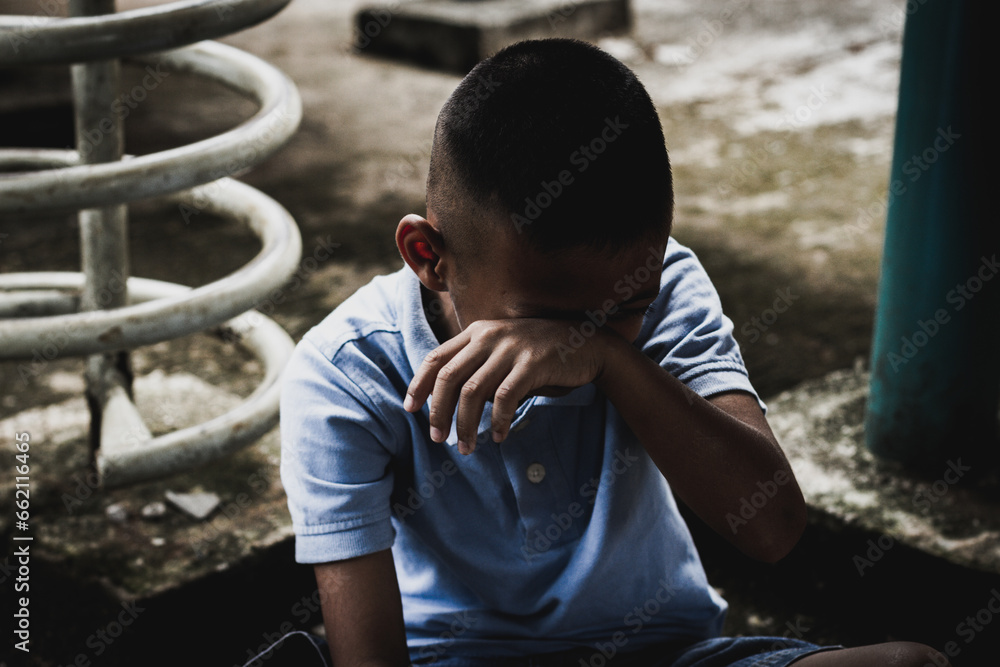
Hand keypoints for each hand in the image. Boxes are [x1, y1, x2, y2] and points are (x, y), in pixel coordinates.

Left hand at [403, 318, 611, 452]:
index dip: (419, 385)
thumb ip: (477, 365)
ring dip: (465, 424)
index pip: (436, 359)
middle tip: (439, 438)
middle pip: (449, 378)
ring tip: (467, 447)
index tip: (411, 410)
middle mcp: (490, 336)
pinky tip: (497, 436)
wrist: (588, 344)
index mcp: (477, 332)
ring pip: (473, 391)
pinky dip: (496, 420)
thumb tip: (447, 400)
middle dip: (438, 412)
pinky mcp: (532, 363)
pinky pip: (504, 398)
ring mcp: (511, 348)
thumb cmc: (540, 354)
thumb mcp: (503, 351)